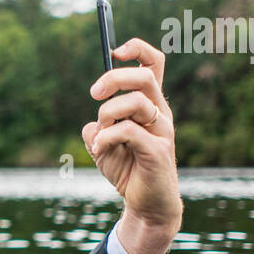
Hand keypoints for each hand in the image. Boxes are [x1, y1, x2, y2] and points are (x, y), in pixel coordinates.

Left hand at [81, 38, 182, 253]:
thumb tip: (92, 123)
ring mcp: (162, 131)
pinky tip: (101, 150)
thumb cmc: (128, 171)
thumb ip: (98, 129)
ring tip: (101, 137)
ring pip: (134, 101)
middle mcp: (160, 113)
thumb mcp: (104, 146)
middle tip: (93, 93)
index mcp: (149, 104)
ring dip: (107, 114)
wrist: (146, 205)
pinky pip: (127, 130)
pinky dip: (106, 138)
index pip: (153, 64)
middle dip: (113, 77)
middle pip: (144, 76)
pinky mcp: (158, 150)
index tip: (116, 51)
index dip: (137, 49)